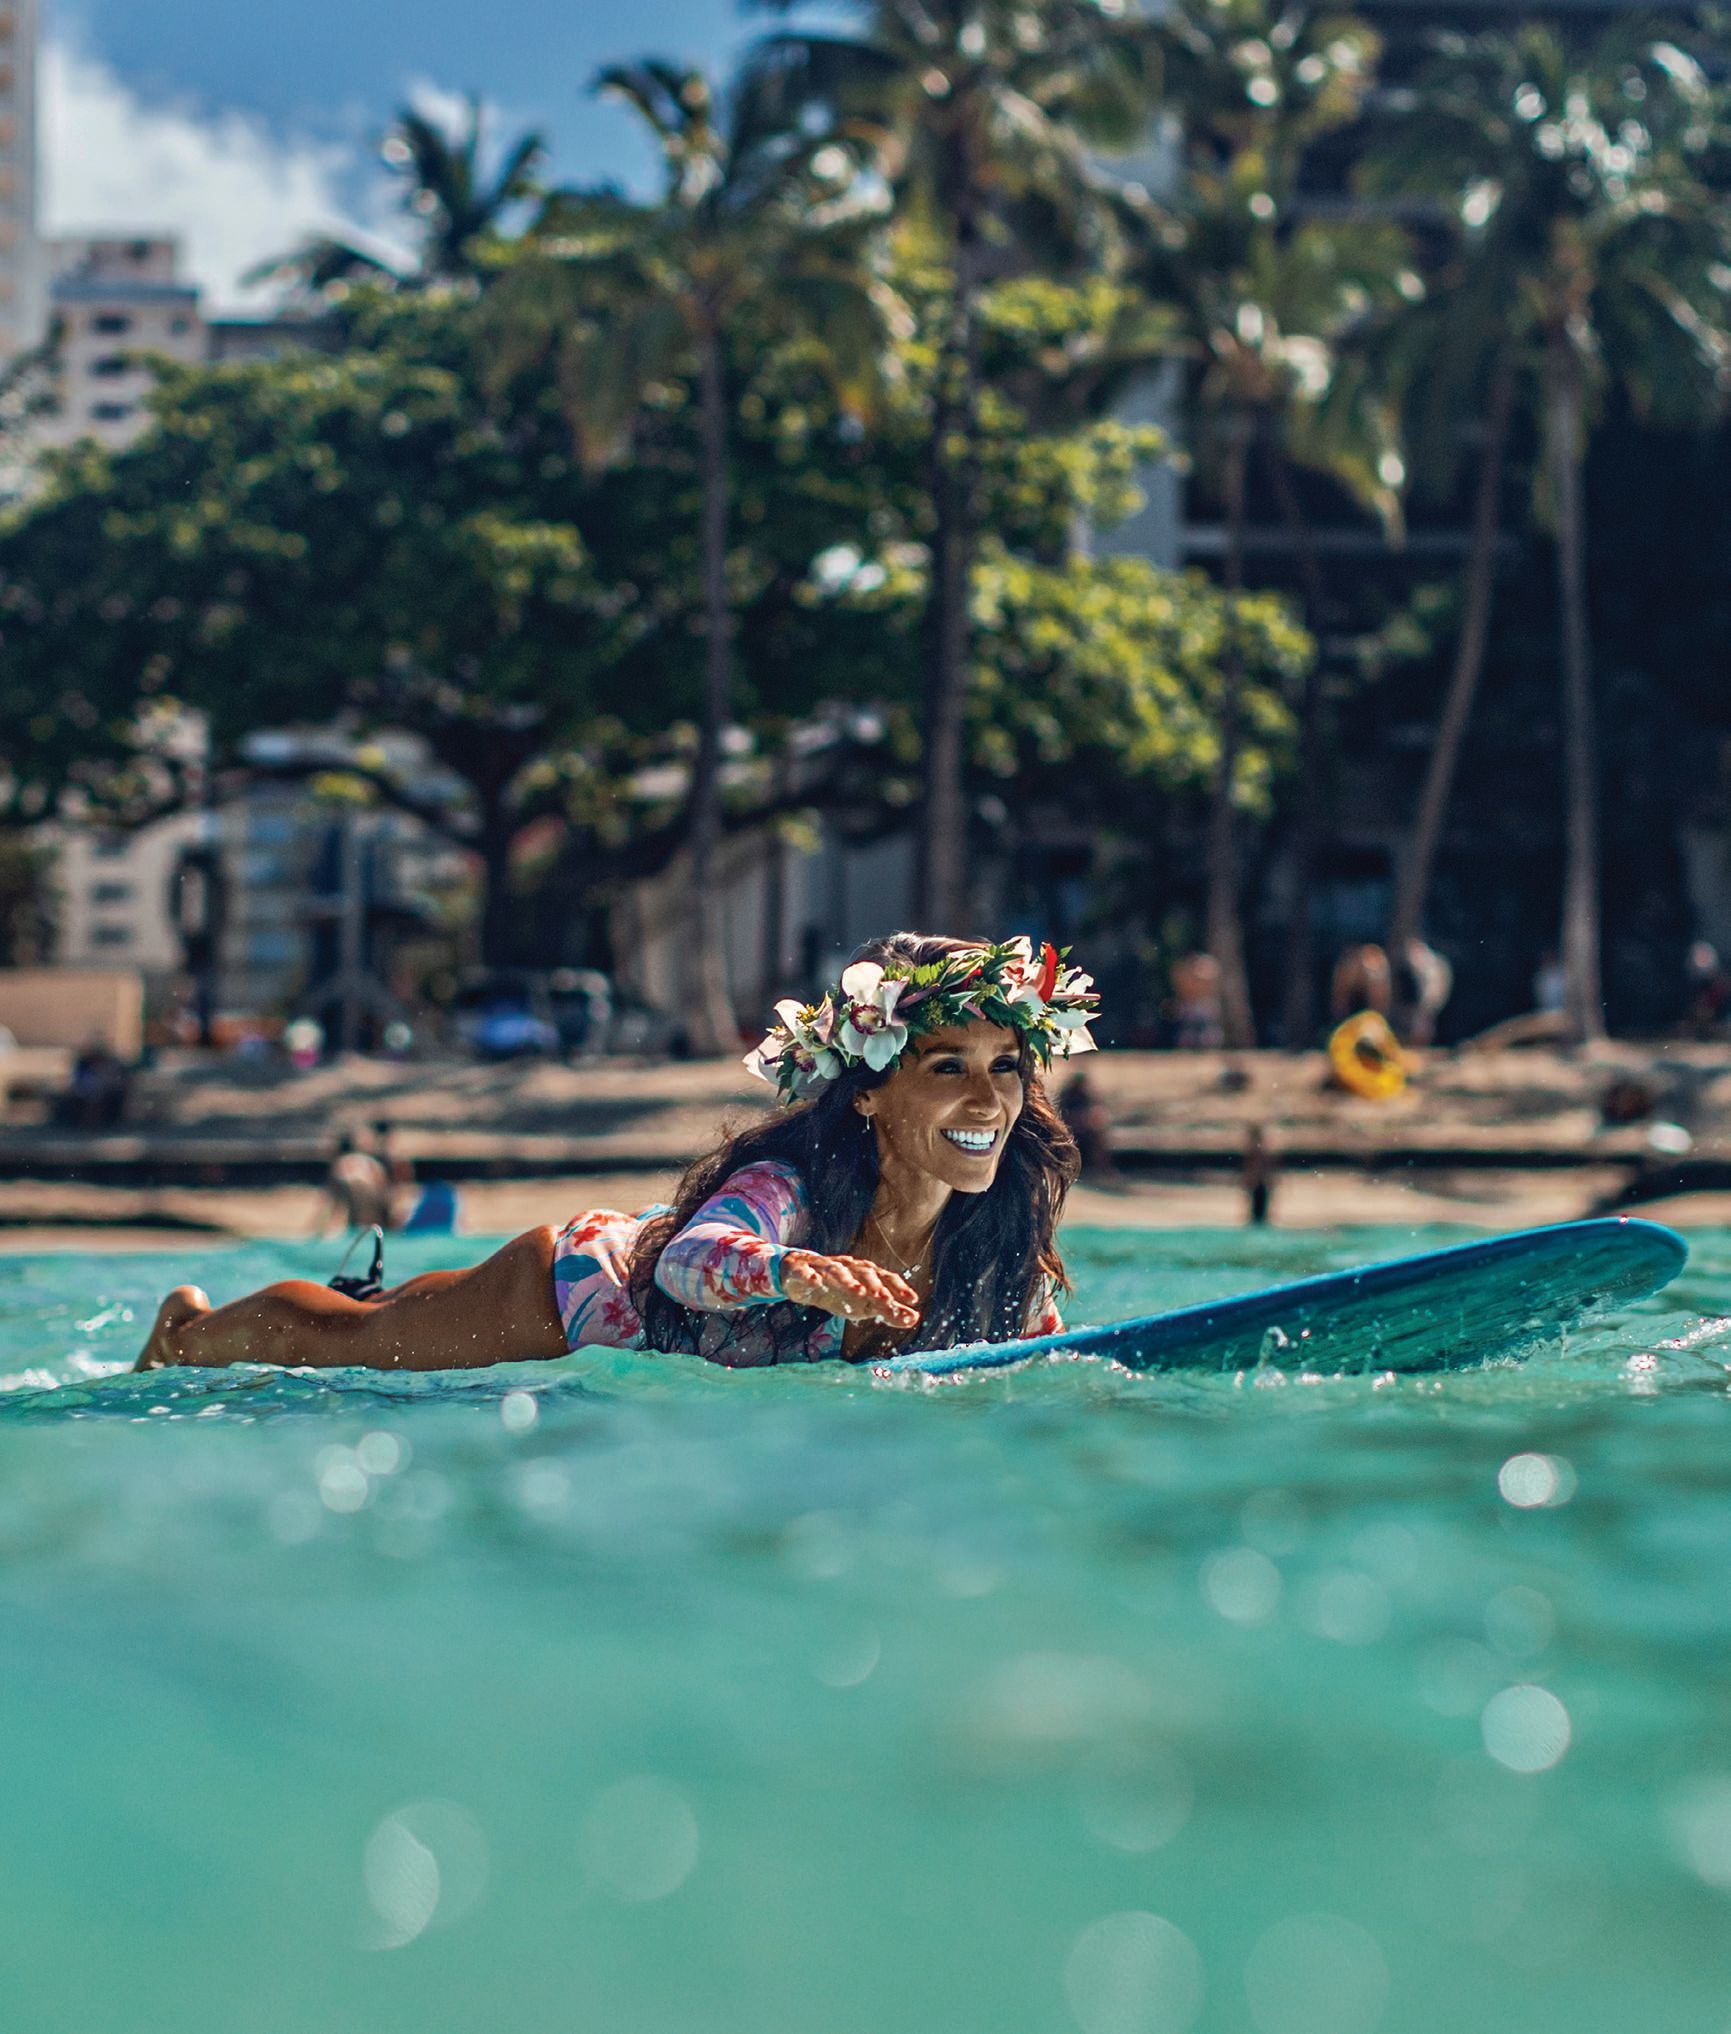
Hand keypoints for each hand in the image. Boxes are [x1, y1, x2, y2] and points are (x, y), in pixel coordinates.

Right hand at [781, 1250, 920, 1331]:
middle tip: (886, 1300)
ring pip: (837, 1270)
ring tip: (858, 1292)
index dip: (899, 1287)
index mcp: (864, 1274)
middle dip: (875, 1286)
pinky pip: (805, 1271)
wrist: (800, 1276)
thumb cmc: (837, 1291)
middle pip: (864, 1272)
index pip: (885, 1278)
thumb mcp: (864, 1304)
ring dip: (848, 1280)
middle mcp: (847, 1267)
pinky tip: (814, 1281)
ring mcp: (824, 1266)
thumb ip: (888, 1311)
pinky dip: (810, 1275)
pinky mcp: (801, 1269)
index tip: (913, 1299)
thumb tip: (914, 1318)